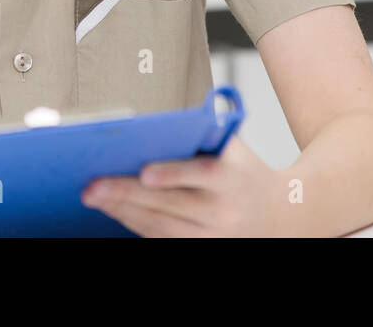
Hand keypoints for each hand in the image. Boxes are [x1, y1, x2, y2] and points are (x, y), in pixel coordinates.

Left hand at [80, 134, 279, 236]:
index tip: (144, 171)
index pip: (202, 174)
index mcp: (233, 177)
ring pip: (160, 226)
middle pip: (170, 205)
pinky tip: (115, 209)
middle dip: (127, 194)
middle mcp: (223, 210)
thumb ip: (200, 134)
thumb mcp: (232, 147)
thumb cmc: (244, 171)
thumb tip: (153, 125)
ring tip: (95, 195)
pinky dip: (135, 223)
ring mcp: (212, 236)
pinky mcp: (201, 248)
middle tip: (94, 185)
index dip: (172, 173)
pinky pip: (161, 238)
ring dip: (123, 211)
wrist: (278, 214)